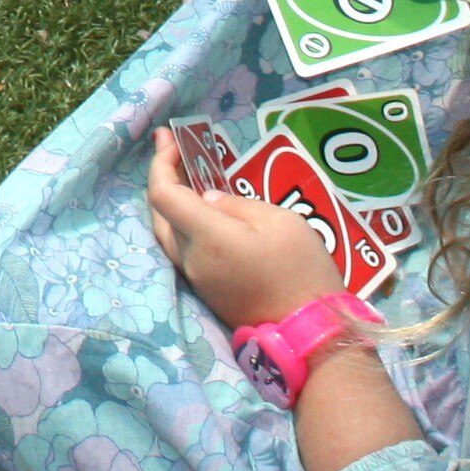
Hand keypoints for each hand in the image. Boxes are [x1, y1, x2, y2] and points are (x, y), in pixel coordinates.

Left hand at [145, 145, 345, 328]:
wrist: (310, 331)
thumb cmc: (301, 270)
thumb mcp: (280, 221)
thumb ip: (237, 204)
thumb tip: (208, 199)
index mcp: (208, 237)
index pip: (163, 195)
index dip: (161, 163)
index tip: (171, 139)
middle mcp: (192, 259)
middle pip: (159, 214)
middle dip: (162, 177)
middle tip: (174, 149)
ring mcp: (196, 279)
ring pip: (169, 234)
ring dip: (172, 202)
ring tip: (187, 175)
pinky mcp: (206, 293)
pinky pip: (184, 250)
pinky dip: (185, 224)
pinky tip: (201, 211)